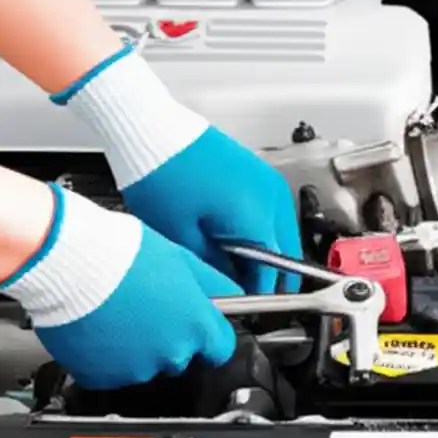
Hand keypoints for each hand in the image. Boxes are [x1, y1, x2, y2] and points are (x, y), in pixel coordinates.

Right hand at [0, 183, 242, 389]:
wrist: (69, 261)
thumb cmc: (120, 253)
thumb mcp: (179, 257)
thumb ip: (210, 283)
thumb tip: (233, 294)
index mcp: (194, 325)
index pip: (221, 347)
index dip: (210, 336)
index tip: (200, 328)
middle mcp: (170, 353)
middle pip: (181, 357)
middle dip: (168, 338)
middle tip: (147, 309)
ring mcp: (135, 370)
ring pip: (145, 366)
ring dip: (136, 348)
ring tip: (119, 314)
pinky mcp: (100, 378)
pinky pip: (110, 373)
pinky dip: (106, 358)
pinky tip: (100, 328)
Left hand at [52, 44, 302, 293]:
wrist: (153, 129)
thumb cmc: (161, 174)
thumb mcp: (182, 237)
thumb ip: (214, 269)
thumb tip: (230, 289)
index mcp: (257, 217)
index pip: (273, 274)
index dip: (257, 297)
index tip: (244, 308)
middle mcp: (273, 198)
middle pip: (285, 256)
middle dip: (265, 277)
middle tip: (239, 292)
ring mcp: (269, 183)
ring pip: (280, 235)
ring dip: (262, 255)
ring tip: (229, 265)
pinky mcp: (259, 174)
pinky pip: (270, 214)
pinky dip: (257, 232)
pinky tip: (228, 238)